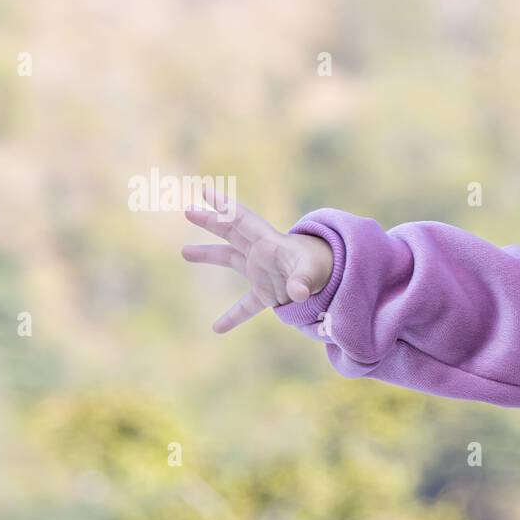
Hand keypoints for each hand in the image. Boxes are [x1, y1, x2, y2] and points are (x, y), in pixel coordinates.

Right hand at [181, 184, 334, 332]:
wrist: (334, 277)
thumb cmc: (322, 267)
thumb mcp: (312, 272)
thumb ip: (302, 281)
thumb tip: (298, 294)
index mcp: (269, 243)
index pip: (243, 220)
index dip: (225, 206)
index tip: (206, 191)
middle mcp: (261, 254)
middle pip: (231, 233)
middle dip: (211, 221)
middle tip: (189, 210)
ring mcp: (261, 272)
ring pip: (230, 260)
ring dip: (208, 255)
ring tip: (185, 251)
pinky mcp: (266, 293)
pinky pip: (245, 306)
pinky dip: (233, 316)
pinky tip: (217, 328)